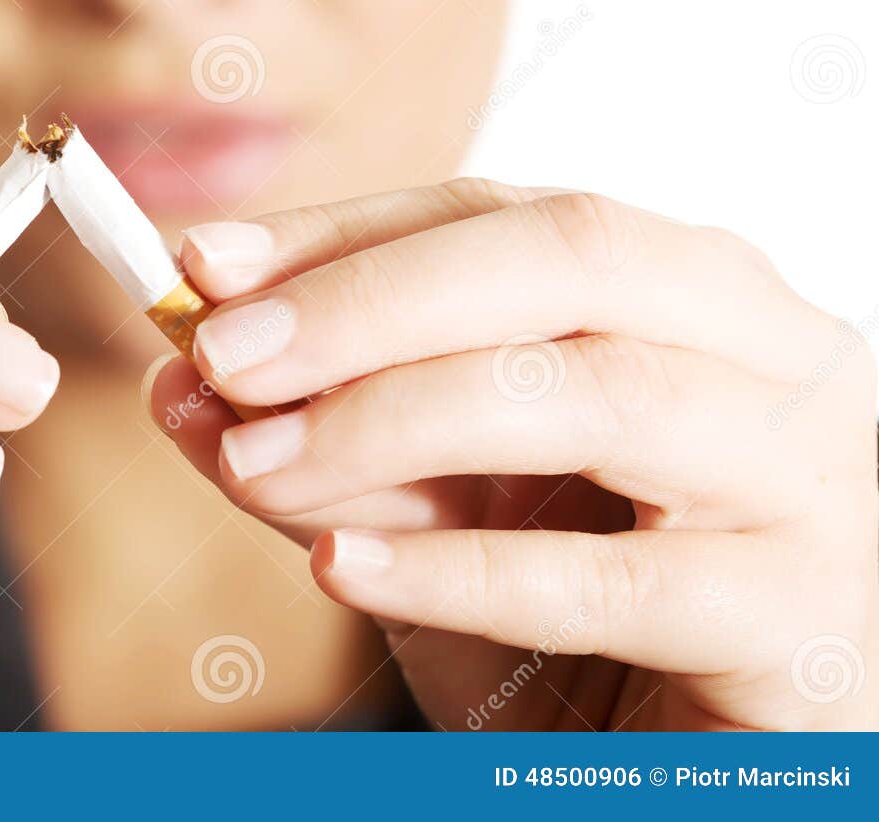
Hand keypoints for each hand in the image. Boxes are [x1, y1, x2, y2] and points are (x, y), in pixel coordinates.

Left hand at [148, 179, 878, 729]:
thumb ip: (328, 441)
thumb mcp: (442, 515)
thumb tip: (181, 378)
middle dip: (369, 299)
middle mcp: (770, 360)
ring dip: (393, 418)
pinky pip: (611, 582)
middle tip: (223, 352)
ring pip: (600, 395)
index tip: (202, 266)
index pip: (502, 216)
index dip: (345, 233)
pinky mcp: (799, 628)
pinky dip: (460, 568)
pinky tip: (343, 565)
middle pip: (569, 259)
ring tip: (256, 460)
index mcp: (690, 297)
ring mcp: (803, 486)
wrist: (714, 772)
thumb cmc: (586, 623)